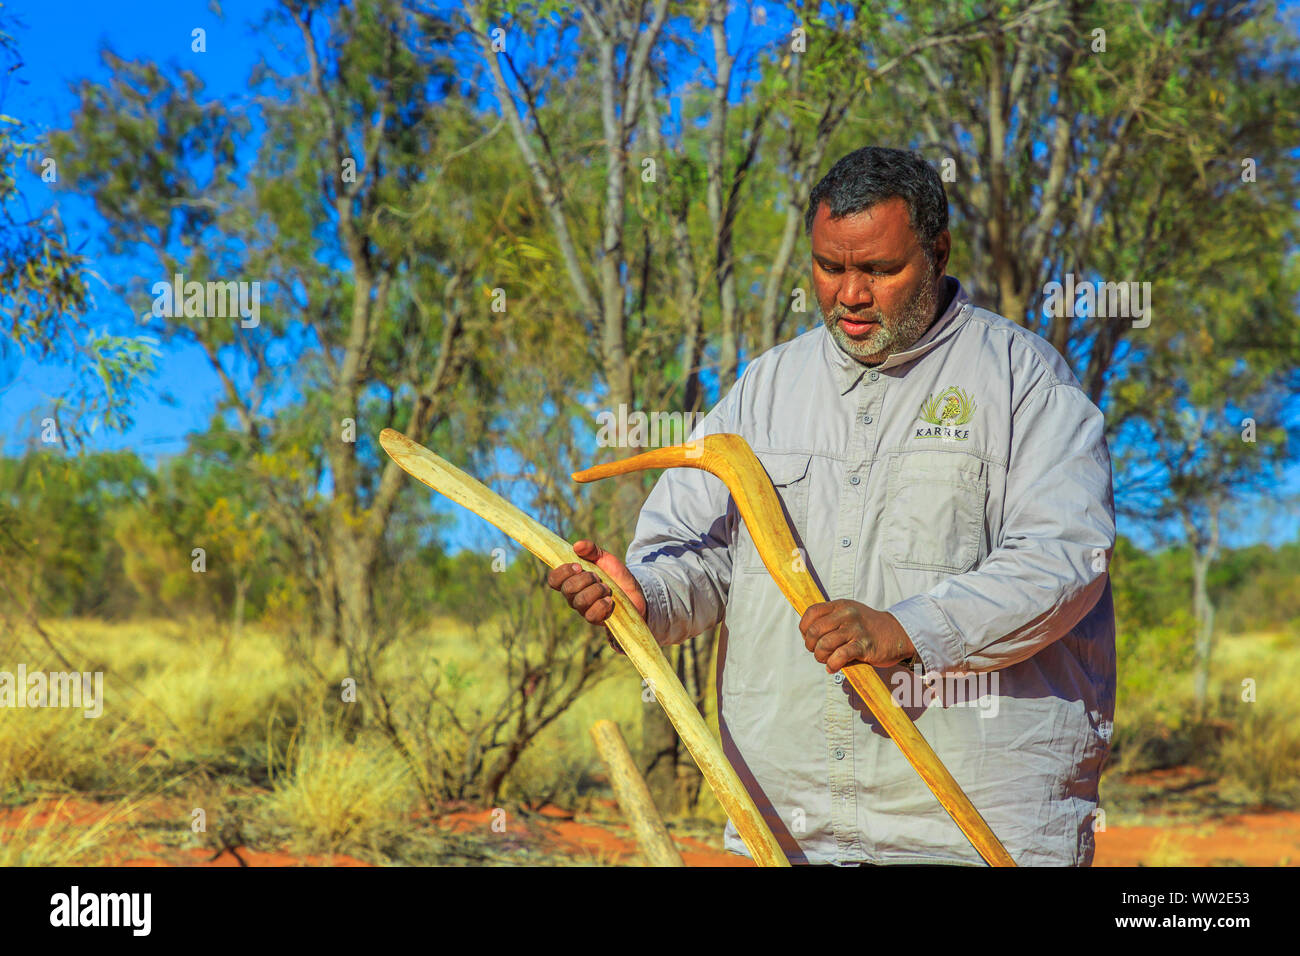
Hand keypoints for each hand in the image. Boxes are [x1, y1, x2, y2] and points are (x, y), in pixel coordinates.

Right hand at [546, 540, 647, 653]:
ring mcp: (584, 609)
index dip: (562, 572)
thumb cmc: (616, 576)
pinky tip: (610, 600)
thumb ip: (591, 550)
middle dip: (585, 579)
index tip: (578, 566)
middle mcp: (574, 597)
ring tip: (607, 588)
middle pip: (567, 589)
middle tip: (598, 577)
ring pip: (580, 601)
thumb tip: (577, 546)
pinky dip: (602, 604)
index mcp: (572, 580)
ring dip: (596, 590)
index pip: (554, 580)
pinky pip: (591, 615)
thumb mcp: (605, 558)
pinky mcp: (596, 620)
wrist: (635, 593)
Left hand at [798, 600, 915, 671]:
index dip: (805, 628)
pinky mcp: (864, 645)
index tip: (809, 638)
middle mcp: (847, 614)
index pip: (812, 612)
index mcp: (840, 605)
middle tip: (818, 652)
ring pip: (824, 644)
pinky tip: (833, 667)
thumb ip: (831, 620)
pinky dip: (832, 664)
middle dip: (811, 646)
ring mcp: (855, 629)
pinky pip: (839, 656)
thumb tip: (808, 637)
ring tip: (827, 660)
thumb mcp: (849, 614)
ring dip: (821, 657)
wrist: (898, 633)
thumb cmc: (868, 627)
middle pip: (814, 631)